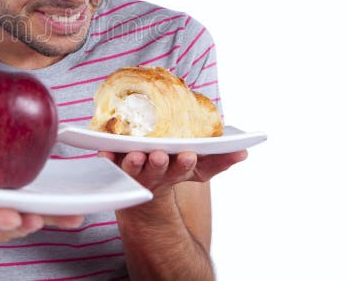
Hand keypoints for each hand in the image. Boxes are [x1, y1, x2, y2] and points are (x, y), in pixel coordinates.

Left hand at [98, 150, 247, 197]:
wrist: (142, 195)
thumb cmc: (173, 171)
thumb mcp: (199, 169)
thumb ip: (220, 160)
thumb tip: (244, 151)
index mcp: (174, 171)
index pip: (181, 168)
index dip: (184, 163)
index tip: (189, 155)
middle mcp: (153, 173)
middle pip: (156, 170)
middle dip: (159, 164)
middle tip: (160, 156)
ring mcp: (132, 171)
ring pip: (132, 169)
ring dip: (133, 163)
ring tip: (135, 155)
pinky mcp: (114, 166)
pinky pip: (108, 163)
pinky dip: (106, 158)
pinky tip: (103, 152)